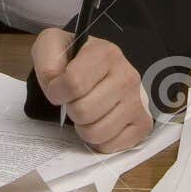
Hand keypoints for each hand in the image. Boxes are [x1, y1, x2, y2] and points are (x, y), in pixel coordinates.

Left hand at [31, 29, 152, 152]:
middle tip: (75, 100)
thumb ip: (47, 57)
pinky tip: (99, 122)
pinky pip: (109, 146)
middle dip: (70, 110)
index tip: (57, 88)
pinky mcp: (142, 124)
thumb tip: (54, 81)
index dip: (57, 91)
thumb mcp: (52, 45)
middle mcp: (127, 76)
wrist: (100, 71)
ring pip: (96, 132)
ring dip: (83, 127)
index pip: (74, 83)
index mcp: (106, 53)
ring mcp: (138, 102)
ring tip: (87, 111)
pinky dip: (98, 140)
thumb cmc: (74, 61)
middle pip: (83, 111)